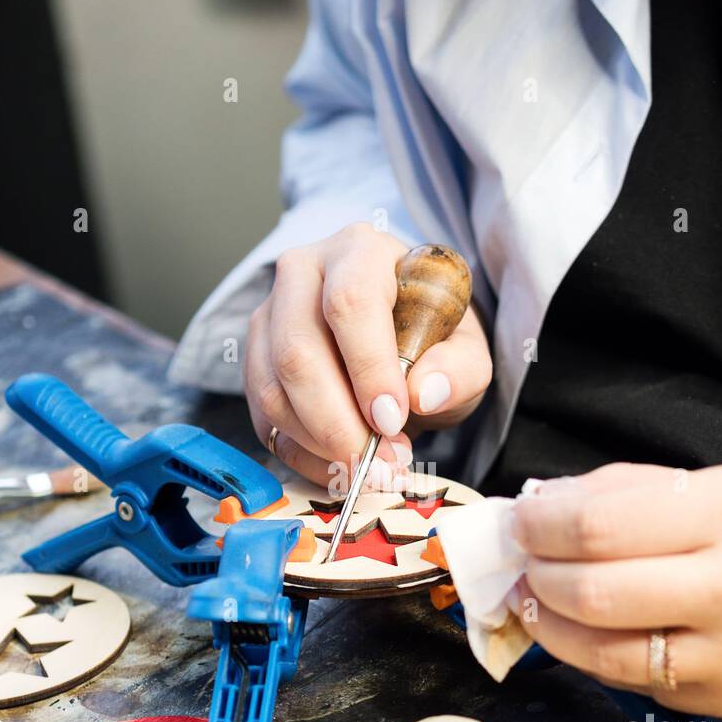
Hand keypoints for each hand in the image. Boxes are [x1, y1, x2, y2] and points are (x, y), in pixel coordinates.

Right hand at [244, 223, 491, 487]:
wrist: (399, 332)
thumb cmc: (430, 331)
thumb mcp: (465, 345)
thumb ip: (459, 367)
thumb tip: (425, 392)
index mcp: (359, 253)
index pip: (351, 303)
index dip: (368, 367)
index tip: (392, 420)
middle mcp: (302, 274)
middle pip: (298, 351)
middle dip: (338, 422)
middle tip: (381, 463)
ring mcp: (269, 317)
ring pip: (273, 390)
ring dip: (320, 444)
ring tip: (371, 469)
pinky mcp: (256, 362)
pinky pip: (264, 418)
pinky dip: (302, 455)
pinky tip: (340, 467)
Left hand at [513, 462, 721, 717]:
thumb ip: (631, 491)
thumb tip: (545, 506)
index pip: (597, 527)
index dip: (539, 525)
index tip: (520, 519)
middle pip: (590, 593)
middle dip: (535, 574)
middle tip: (524, 559)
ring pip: (599, 653)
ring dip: (548, 623)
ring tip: (536, 597)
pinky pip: (634, 684)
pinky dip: (595, 656)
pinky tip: (589, 630)